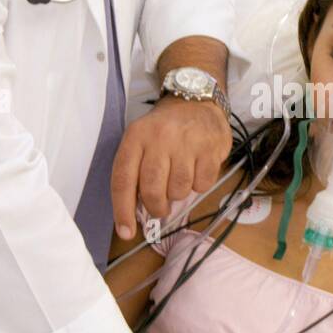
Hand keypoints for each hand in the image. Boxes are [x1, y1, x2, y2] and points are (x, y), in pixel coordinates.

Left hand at [111, 95, 231, 238]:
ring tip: (179, 180)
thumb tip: (134, 215)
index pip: (123, 180)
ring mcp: (186, 142)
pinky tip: (197, 170)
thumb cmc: (164, 130)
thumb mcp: (141, 141)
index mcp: (135, 137)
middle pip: (151, 190)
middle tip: (160, 208)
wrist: (195, 100)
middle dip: (156, 207)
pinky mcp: (210, 148)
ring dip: (178, 194)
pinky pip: (202, 185)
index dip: (123, 211)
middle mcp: (159, 138)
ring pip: (178, 191)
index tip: (126, 232)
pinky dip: (199, 185)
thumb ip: (135, 172)